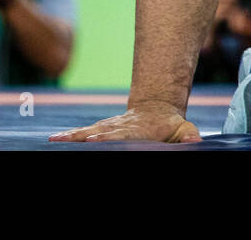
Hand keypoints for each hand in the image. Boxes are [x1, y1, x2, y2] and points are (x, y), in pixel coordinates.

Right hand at [49, 103, 201, 143]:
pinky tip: (54, 139)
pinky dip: (70, 136)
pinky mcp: (101, 129)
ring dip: (72, 136)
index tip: (96, 140)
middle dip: (86, 137)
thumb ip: (188, 135)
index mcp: (138, 130)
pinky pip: (83, 132)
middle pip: (101, 133)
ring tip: (55, 140)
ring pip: (88, 131)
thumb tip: (195, 140)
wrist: (156, 108)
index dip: (109, 138)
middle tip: (74, 141)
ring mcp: (109, 127)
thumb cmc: (170, 126)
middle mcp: (120, 127)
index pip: (122, 135)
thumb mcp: (183, 129)